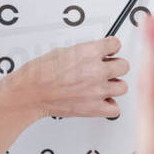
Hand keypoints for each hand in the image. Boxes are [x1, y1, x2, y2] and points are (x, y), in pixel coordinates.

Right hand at [6, 37, 129, 120]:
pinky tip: (102, 100)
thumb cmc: (39, 74)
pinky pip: (115, 108)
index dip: (112, 47)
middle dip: (116, 65)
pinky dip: (110, 105)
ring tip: (104, 84)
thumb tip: (90, 54)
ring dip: (114, 84)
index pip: (115, 44)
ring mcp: (97, 91)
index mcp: (88, 53)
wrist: (30, 93)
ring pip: (123, 87)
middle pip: (124, 65)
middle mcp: (96, 71)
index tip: (109, 50)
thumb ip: (82, 53)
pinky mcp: (94, 108)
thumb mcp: (61, 51)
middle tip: (108, 67)